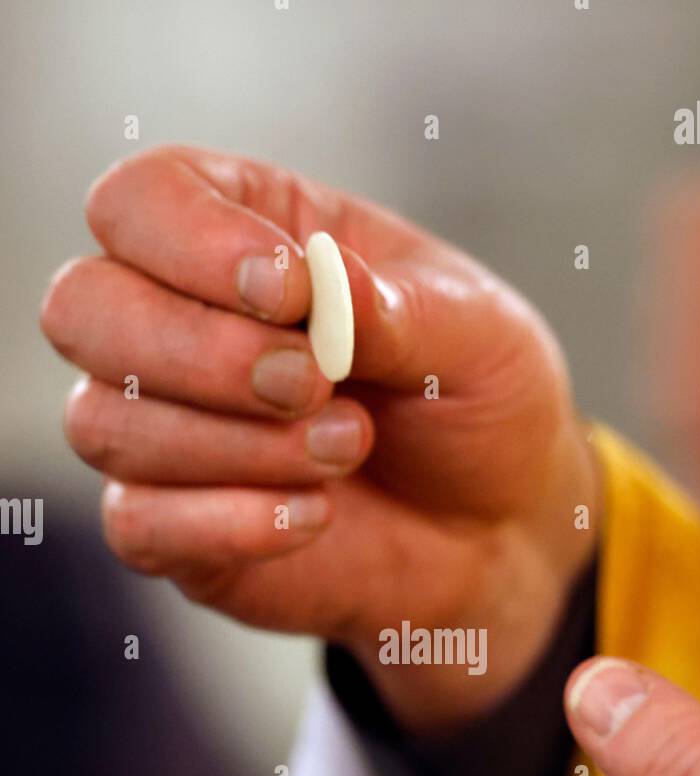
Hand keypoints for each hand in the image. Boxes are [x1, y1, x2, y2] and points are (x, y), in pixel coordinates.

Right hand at [40, 146, 594, 730]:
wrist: (498, 530)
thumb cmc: (475, 404)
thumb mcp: (471, 334)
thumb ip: (390, 306)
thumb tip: (314, 286)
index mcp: (244, 236)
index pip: (137, 203)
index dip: (192, 244)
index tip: (294, 296)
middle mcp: (181, 325)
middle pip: (82, 309)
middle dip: (200, 353)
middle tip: (315, 384)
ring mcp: (167, 431)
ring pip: (105, 424)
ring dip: (235, 445)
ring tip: (347, 448)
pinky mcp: (175, 528)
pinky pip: (135, 525)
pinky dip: (227, 522)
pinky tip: (313, 516)